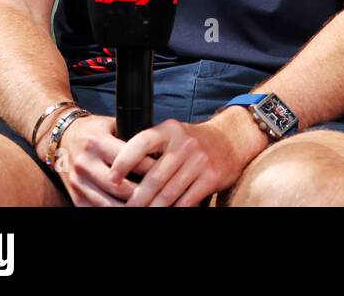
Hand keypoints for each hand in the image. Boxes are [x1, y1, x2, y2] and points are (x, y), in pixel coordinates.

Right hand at [44, 114, 153, 206]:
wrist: (62, 138)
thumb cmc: (96, 131)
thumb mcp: (113, 125)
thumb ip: (133, 137)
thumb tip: (161, 153)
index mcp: (97, 142)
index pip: (128, 160)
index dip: (149, 169)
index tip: (166, 173)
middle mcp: (85, 163)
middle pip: (119, 187)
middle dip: (142, 193)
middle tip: (160, 193)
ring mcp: (78, 182)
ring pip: (108, 203)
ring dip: (130, 206)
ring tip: (148, 204)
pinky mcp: (75, 195)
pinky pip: (95, 209)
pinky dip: (114, 211)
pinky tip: (130, 207)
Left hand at [107, 112, 257, 206]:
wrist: (232, 139)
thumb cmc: (193, 141)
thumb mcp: (173, 134)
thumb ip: (151, 147)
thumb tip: (119, 175)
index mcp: (169, 130)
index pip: (142, 143)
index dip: (124, 161)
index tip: (111, 178)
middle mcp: (185, 143)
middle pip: (154, 177)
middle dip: (136, 199)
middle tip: (125, 209)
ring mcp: (200, 161)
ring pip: (168, 193)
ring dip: (152, 209)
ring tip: (140, 214)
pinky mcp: (211, 177)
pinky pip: (186, 200)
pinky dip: (173, 210)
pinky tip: (165, 213)